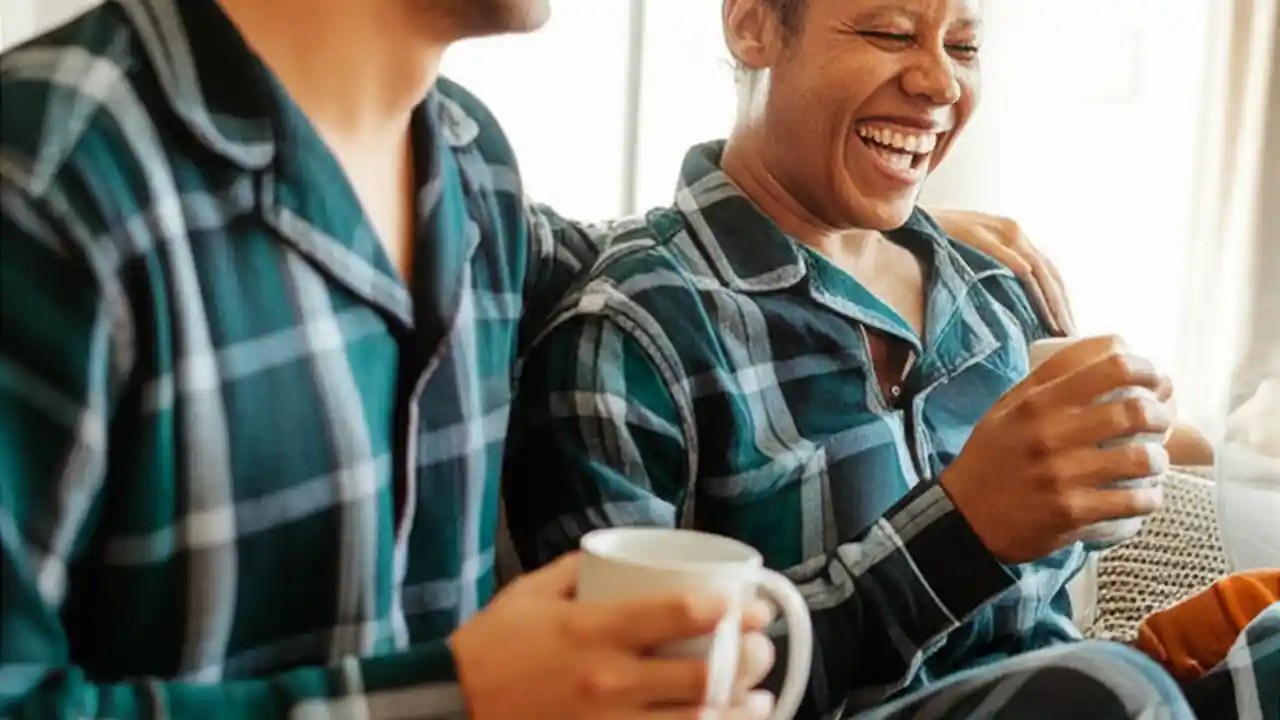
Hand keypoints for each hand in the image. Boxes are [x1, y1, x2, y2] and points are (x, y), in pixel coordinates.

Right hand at [449, 553, 776, 719]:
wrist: (450, 708)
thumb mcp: (531, 593)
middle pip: (703, 673)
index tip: (752, 604)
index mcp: (593, 629)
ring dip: (741, 710)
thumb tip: (624, 554)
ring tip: (761, 697)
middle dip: (747, 658)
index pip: (678, 613)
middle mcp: (608, 680)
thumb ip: (581, 568)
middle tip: (762, 646)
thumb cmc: (491, 648)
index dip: (729, 608)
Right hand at [930, 209, 1076, 335]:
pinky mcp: (976, 232)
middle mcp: (1014, 231)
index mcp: (1016, 238)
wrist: (912, 221)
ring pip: (1032, 265)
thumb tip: (1017, 304)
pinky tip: (1027, 276)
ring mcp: (996, 230)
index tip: (1066, 330)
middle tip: (1068, 335)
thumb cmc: (941, 244)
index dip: (1059, 301)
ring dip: (1046, 296)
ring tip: (1055, 324)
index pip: (1048, 272)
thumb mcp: (977, 258)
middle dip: (1059, 306)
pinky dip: (1013, 263)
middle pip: (1047, 271)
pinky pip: (998, 250)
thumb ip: (998, 271)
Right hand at [941, 336, 1172, 562]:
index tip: (1154, 378)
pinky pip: (1133, 501)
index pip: (1110, 368)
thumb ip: (1050, 378)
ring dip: (1158, 458)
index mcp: (1037, 403)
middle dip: (1161, 414)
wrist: (964, 518)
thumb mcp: (1008, 407)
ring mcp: (1063, 476)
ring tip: (1153, 460)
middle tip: (1161, 420)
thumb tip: (1110, 349)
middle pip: (1134, 411)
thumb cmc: (992, 457)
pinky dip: (1148, 498)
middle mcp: (1051, 435)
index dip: (1145, 368)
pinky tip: (1143, 495)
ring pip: (1142, 459)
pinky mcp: (1072, 512)